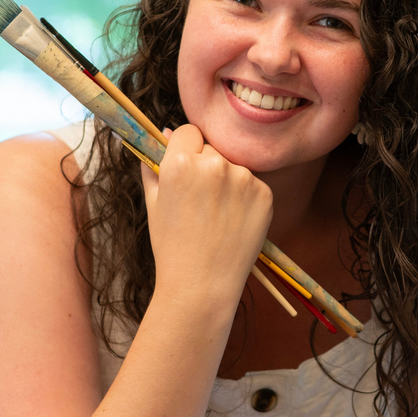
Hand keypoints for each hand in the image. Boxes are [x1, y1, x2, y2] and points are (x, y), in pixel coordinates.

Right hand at [141, 124, 272, 307]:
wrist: (202, 285)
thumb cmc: (172, 246)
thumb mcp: (153, 203)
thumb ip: (154, 164)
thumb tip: (163, 133)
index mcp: (182, 162)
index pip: (188, 131)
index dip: (185, 149)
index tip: (186, 168)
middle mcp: (216, 164)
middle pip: (212, 148)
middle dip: (206, 165)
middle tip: (200, 201)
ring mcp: (244, 179)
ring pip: (234, 166)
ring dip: (227, 182)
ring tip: (217, 216)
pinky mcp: (265, 194)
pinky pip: (252, 185)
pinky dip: (245, 198)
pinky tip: (234, 222)